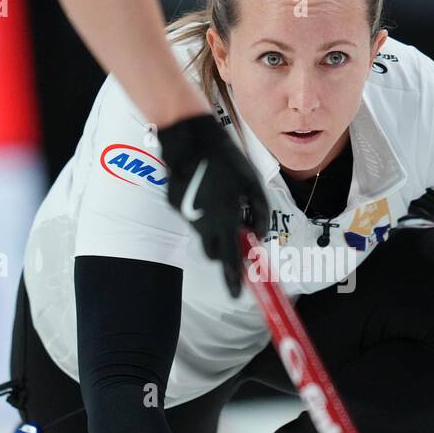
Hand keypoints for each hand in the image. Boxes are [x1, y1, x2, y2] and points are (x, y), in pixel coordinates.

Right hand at [158, 114, 268, 297]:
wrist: (189, 137)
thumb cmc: (226, 159)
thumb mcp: (254, 184)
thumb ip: (259, 214)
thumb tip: (259, 235)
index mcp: (223, 218)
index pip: (228, 259)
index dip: (233, 280)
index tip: (237, 295)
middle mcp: (201, 221)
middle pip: (213, 252)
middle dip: (224, 251)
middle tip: (235, 235)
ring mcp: (185, 214)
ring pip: (202, 232)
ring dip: (213, 225)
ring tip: (221, 196)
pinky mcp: (174, 204)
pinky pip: (191, 214)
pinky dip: (200, 208)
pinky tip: (205, 185)